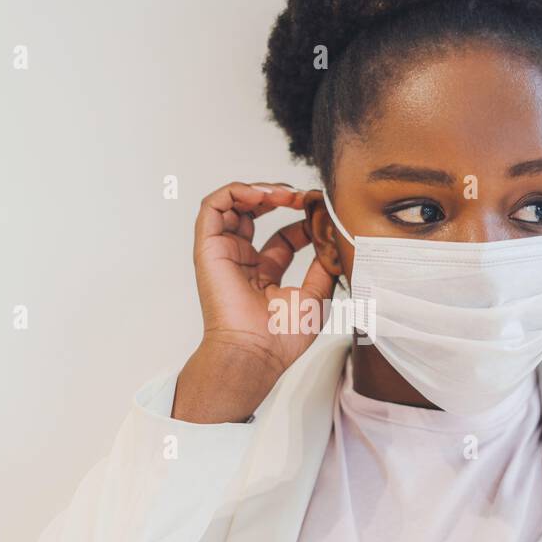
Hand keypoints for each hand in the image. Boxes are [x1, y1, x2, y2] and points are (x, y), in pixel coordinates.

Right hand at [173, 182, 335, 422]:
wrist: (256, 351)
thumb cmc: (280, 337)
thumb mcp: (315, 296)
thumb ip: (323, 266)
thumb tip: (332, 240)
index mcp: (263, 275)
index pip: (283, 236)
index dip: (302, 219)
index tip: (320, 212)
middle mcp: (241, 261)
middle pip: (256, 215)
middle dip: (281, 198)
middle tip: (303, 197)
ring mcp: (224, 253)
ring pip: (234, 204)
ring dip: (260, 190)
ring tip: (284, 194)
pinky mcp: (209, 247)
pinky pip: (213, 205)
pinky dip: (237, 191)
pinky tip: (262, 195)